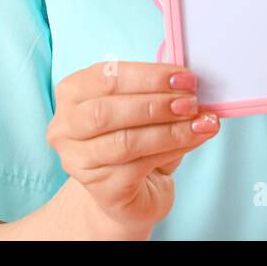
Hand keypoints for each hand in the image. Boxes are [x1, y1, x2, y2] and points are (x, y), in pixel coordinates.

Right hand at [46, 62, 219, 236]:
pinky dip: (173, 149)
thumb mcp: (144, 105)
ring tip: (201, 122)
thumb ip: (159, 90)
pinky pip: (139, 166)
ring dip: (169, 129)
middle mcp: (65, 128)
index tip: (185, 78)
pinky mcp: (101, 189)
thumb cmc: (137, 136)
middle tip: (192, 102)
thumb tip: (189, 83)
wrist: (132, 189)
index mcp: (73, 93)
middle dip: (155, 104)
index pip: (105, 77)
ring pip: (124, 142)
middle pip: (105, 111)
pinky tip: (194, 139)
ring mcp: (78, 162)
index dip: (148, 76)